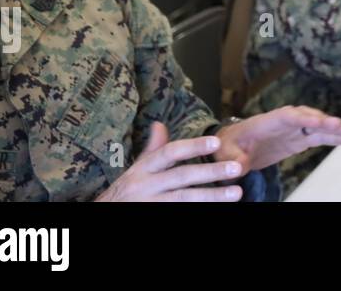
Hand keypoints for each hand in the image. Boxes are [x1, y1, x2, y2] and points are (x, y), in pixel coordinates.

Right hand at [96, 122, 244, 201]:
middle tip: (236, 168)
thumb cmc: (126, 192)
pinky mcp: (155, 217)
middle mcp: (145, 186)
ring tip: (237, 194)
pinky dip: (199, 211)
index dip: (193, 147)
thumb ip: (152, 150)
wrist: (104, 214)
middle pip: (181, 177)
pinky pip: (180, 213)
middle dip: (210, 173)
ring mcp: (149, 205)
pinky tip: (218, 209)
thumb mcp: (135, 170)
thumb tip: (160, 124)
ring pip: (184, 200)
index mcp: (143, 169)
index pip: (170, 153)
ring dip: (212, 197)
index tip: (217, 142)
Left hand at [215, 106, 340, 172]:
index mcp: (268, 121)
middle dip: (325, 121)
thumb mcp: (226, 153)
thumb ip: (233, 158)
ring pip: (318, 127)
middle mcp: (285, 122)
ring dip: (335, 130)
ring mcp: (295, 130)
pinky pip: (320, 137)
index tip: (319, 121)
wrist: (233, 146)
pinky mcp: (300, 139)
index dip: (304, 118)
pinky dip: (335, 139)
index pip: (289, 117)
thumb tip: (239, 165)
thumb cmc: (228, 146)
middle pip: (308, 118)